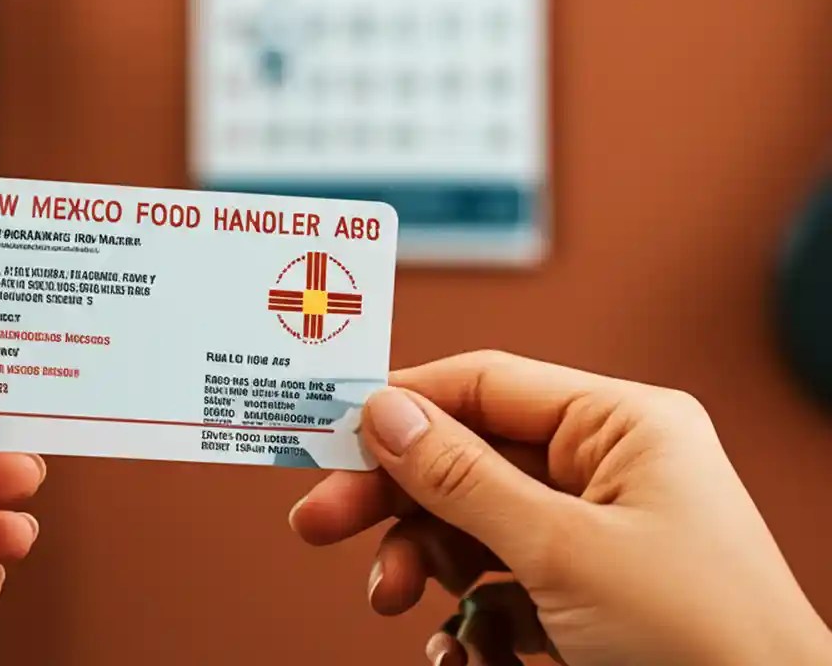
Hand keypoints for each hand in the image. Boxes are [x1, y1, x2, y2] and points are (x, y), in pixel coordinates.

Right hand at [289, 351, 831, 664]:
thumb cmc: (705, 640)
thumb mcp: (562, 551)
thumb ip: (463, 477)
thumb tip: (386, 414)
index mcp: (622, 425)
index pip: (484, 385)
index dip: (401, 404)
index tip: (327, 428)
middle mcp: (607, 467)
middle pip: (466, 457)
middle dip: (393, 497)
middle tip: (319, 522)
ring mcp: (596, 532)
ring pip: (472, 523)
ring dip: (422, 561)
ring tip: (390, 599)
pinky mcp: (585, 591)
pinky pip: (499, 579)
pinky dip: (466, 611)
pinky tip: (458, 646)